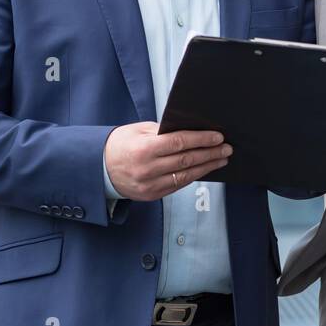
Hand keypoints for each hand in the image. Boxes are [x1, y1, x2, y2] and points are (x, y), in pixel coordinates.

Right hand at [105, 123, 231, 200]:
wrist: (99, 168)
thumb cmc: (120, 145)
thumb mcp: (139, 130)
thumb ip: (164, 131)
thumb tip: (191, 129)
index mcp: (144, 149)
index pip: (179, 143)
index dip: (201, 140)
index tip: (217, 137)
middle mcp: (147, 169)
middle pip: (186, 160)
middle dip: (210, 153)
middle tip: (226, 148)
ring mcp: (150, 185)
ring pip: (185, 176)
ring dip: (206, 167)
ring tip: (221, 159)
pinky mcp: (152, 195)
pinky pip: (178, 185)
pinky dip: (193, 177)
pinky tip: (204, 169)